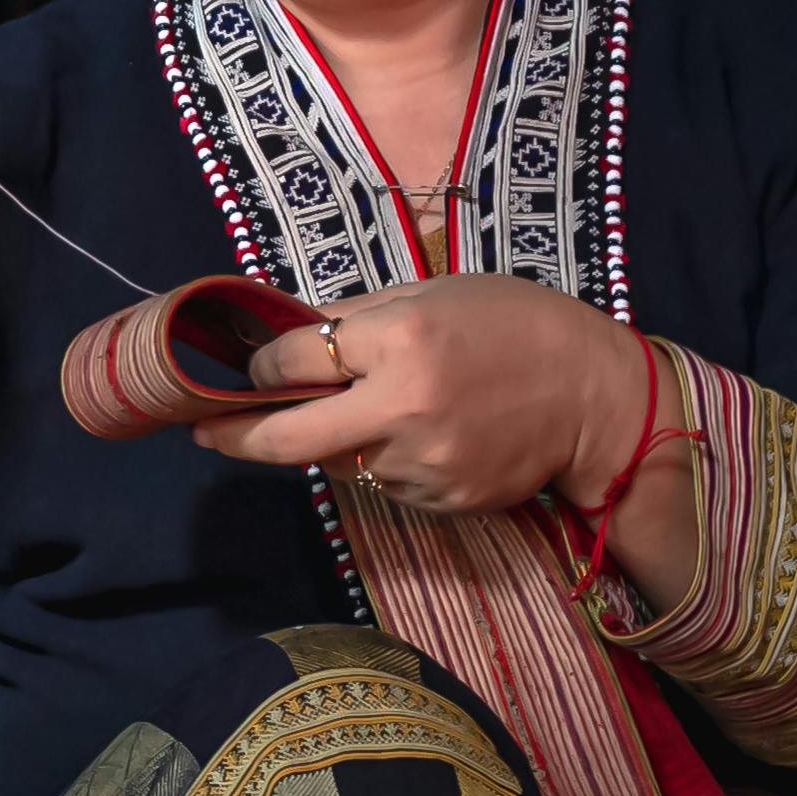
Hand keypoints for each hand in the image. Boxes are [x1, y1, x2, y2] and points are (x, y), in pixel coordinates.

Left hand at [208, 271, 644, 520]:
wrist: (595, 397)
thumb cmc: (516, 327)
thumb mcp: (436, 293)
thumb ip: (359, 319)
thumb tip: (290, 337)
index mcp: (401, 341)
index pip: (295, 361)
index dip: (262, 367)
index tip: (249, 372)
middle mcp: (402, 408)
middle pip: (286, 437)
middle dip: (235, 436)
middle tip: (201, 433)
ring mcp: (420, 464)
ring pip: (339, 463)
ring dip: (332, 441)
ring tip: (373, 411)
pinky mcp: (440, 502)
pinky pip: (384, 485)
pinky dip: (384, 462)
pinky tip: (426, 434)